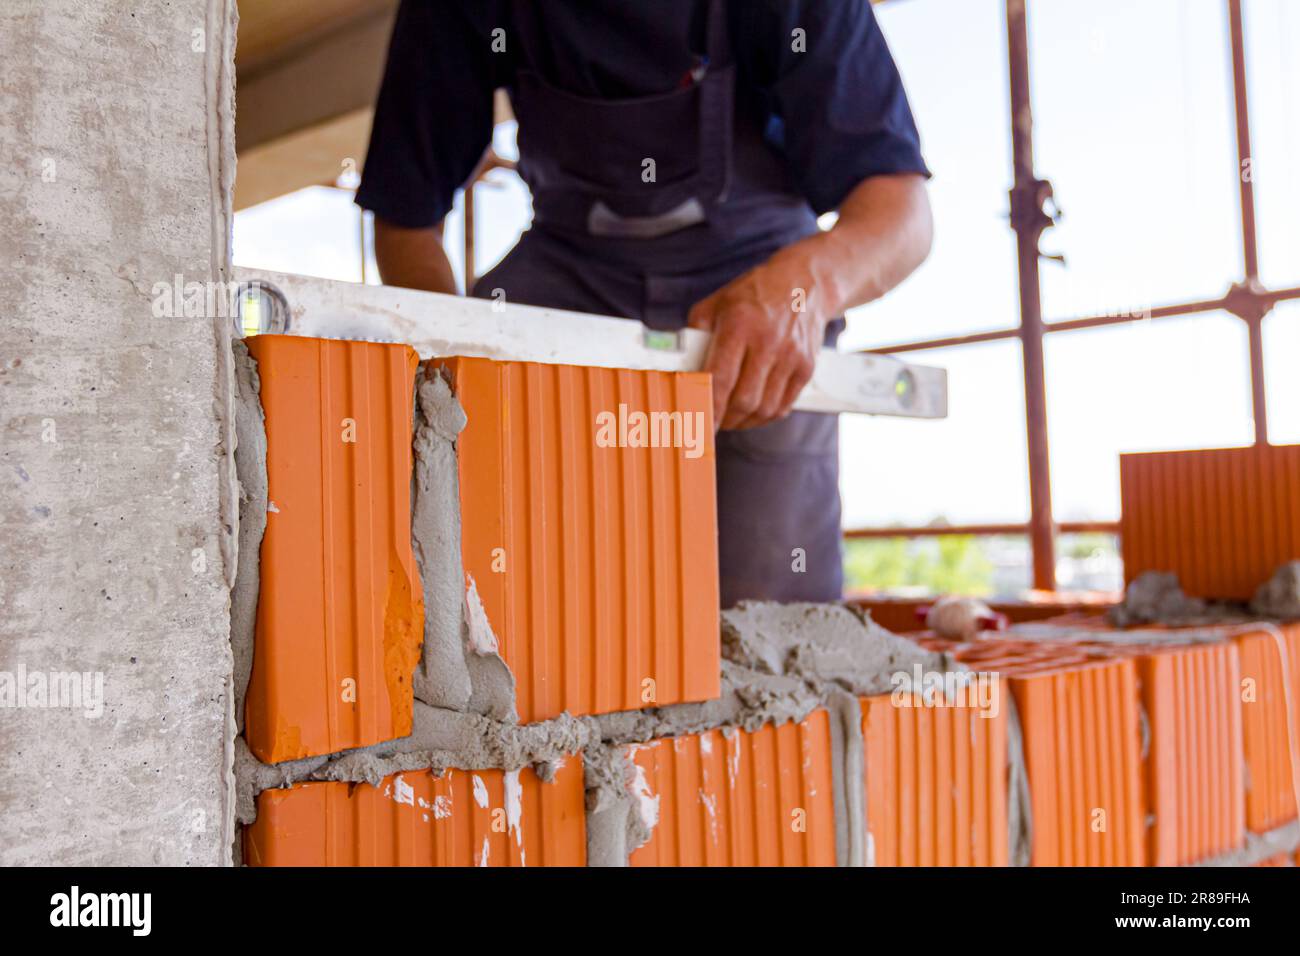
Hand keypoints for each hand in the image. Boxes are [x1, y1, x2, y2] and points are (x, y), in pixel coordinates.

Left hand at [687, 245, 833, 429]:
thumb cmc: (754, 295)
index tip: (696, 424)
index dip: (707, 409)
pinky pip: (783, 407)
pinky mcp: (806, 367)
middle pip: (744, 401)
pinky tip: (752, 412)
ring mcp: (791, 356)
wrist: (804, 282)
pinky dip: (764, 416)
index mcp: (740, 324)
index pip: (720, 379)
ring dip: (743, 421)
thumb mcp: (716, 304)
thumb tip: (677, 369)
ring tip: (730, 417)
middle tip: (711, 420)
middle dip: (724, 419)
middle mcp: (768, 341)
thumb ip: (695, 336)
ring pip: (764, 409)